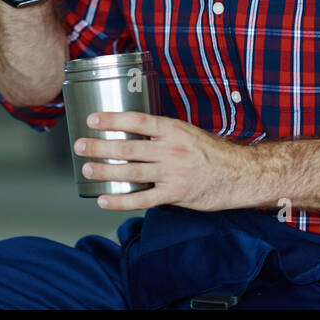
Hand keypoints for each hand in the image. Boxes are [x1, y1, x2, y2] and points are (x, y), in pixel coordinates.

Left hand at [74, 111, 253, 211]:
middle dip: (101, 146)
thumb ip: (162, 133)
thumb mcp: (188, 133)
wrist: (239, 174)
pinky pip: (143, 199)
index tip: (93, 119)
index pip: (137, 121)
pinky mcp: (175, 194)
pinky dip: (121, 200)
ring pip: (132, 172)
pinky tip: (105, 199)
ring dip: (106, 171)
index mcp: (173, 130)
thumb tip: (133, 131)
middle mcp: (171, 149)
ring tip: (88, 169)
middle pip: (129, 147)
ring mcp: (173, 173)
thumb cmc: (212, 152)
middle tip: (80, 145)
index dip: (113, 119)